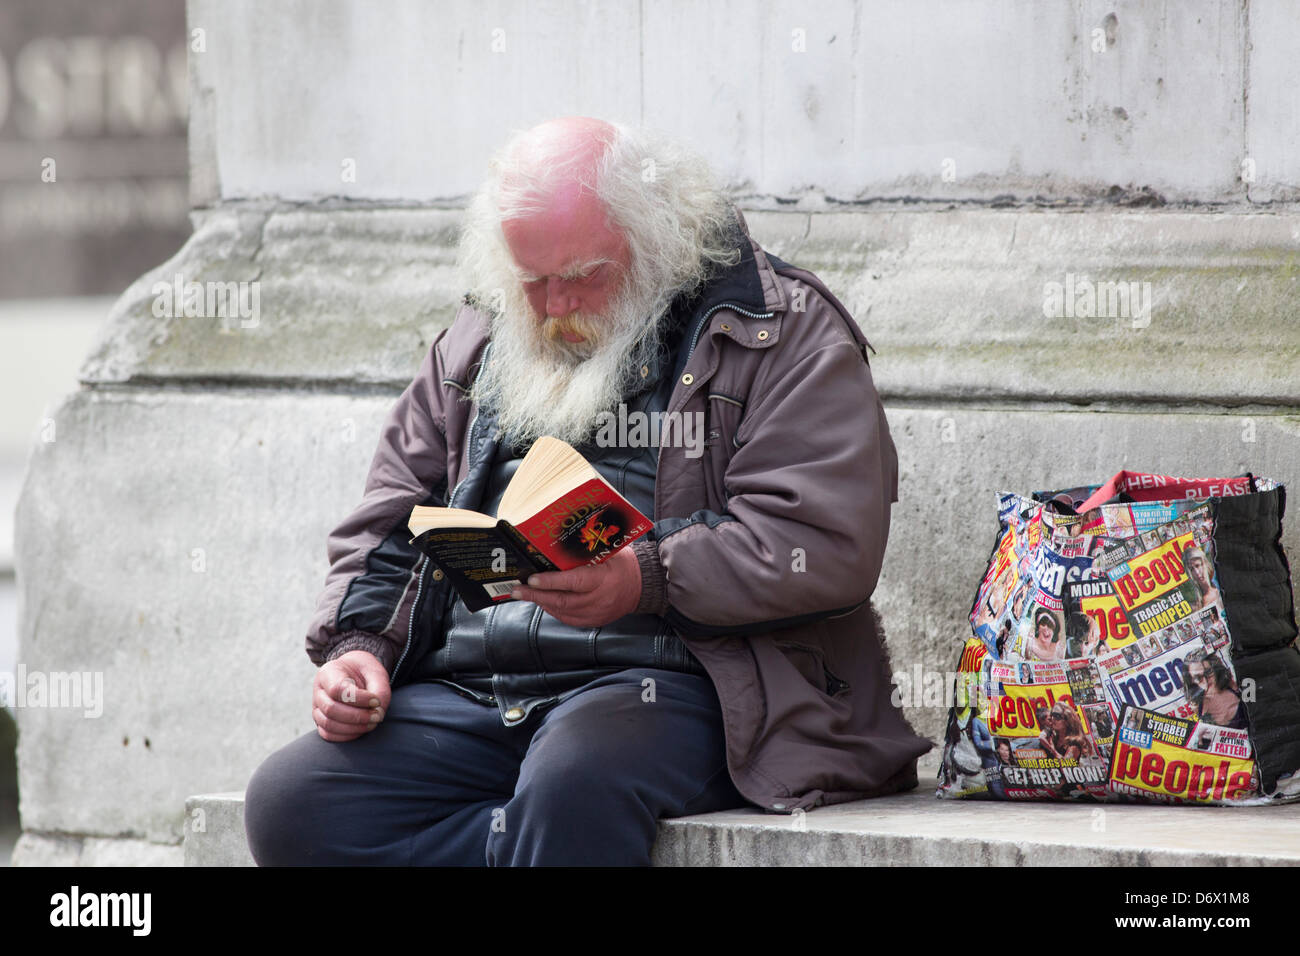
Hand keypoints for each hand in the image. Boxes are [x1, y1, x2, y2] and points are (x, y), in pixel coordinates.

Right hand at [312, 649, 391, 741]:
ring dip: (353, 728)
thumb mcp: (375, 672)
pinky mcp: (321, 721)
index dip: (358, 699)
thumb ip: (379, 689)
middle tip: (377, 715)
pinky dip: (347, 735)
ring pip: (328, 724)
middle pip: (330, 709)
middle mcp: (319, 691)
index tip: (376, 701)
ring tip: (373, 722)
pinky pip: (328, 734)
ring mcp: (318, 707)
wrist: (356, 673)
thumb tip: (378, 712)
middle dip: (357, 716)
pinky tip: (363, 729)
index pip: (337, 689)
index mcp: (328, 672)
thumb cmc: (365, 672)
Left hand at [511, 546, 641, 627]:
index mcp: (604, 579)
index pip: (574, 582)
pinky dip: (553, 610)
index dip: (552, 581)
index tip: (533, 579)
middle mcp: (599, 600)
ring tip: (524, 594)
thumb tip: (557, 548)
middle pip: (563, 601)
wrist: (642, 586)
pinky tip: (543, 601)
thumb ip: (585, 553)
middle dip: (536, 595)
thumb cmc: (624, 564)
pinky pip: (568, 618)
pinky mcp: (594, 621)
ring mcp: (596, 614)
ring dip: (541, 603)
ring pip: (562, 611)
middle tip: (517, 590)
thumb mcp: (608, 552)